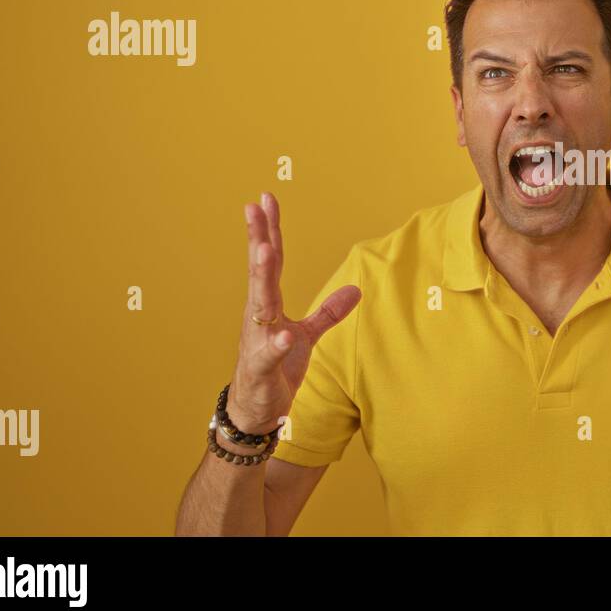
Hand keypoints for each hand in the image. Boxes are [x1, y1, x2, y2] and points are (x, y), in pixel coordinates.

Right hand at [228, 191, 361, 431]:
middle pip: (260, 272)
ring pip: (260, 305)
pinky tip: (284, 335)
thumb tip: (356, 289)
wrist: (255, 411)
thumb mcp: (307, 337)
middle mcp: (259, 317)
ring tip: (266, 250)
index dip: (270, 230)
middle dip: (258, 238)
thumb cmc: (276, 370)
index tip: (265, 199)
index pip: (271, 261)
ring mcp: (257, 341)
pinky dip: (277, 344)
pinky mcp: (262, 369)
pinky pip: (270, 354)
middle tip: (255, 208)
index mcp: (268, 305)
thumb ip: (328, 312)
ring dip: (263, 277)